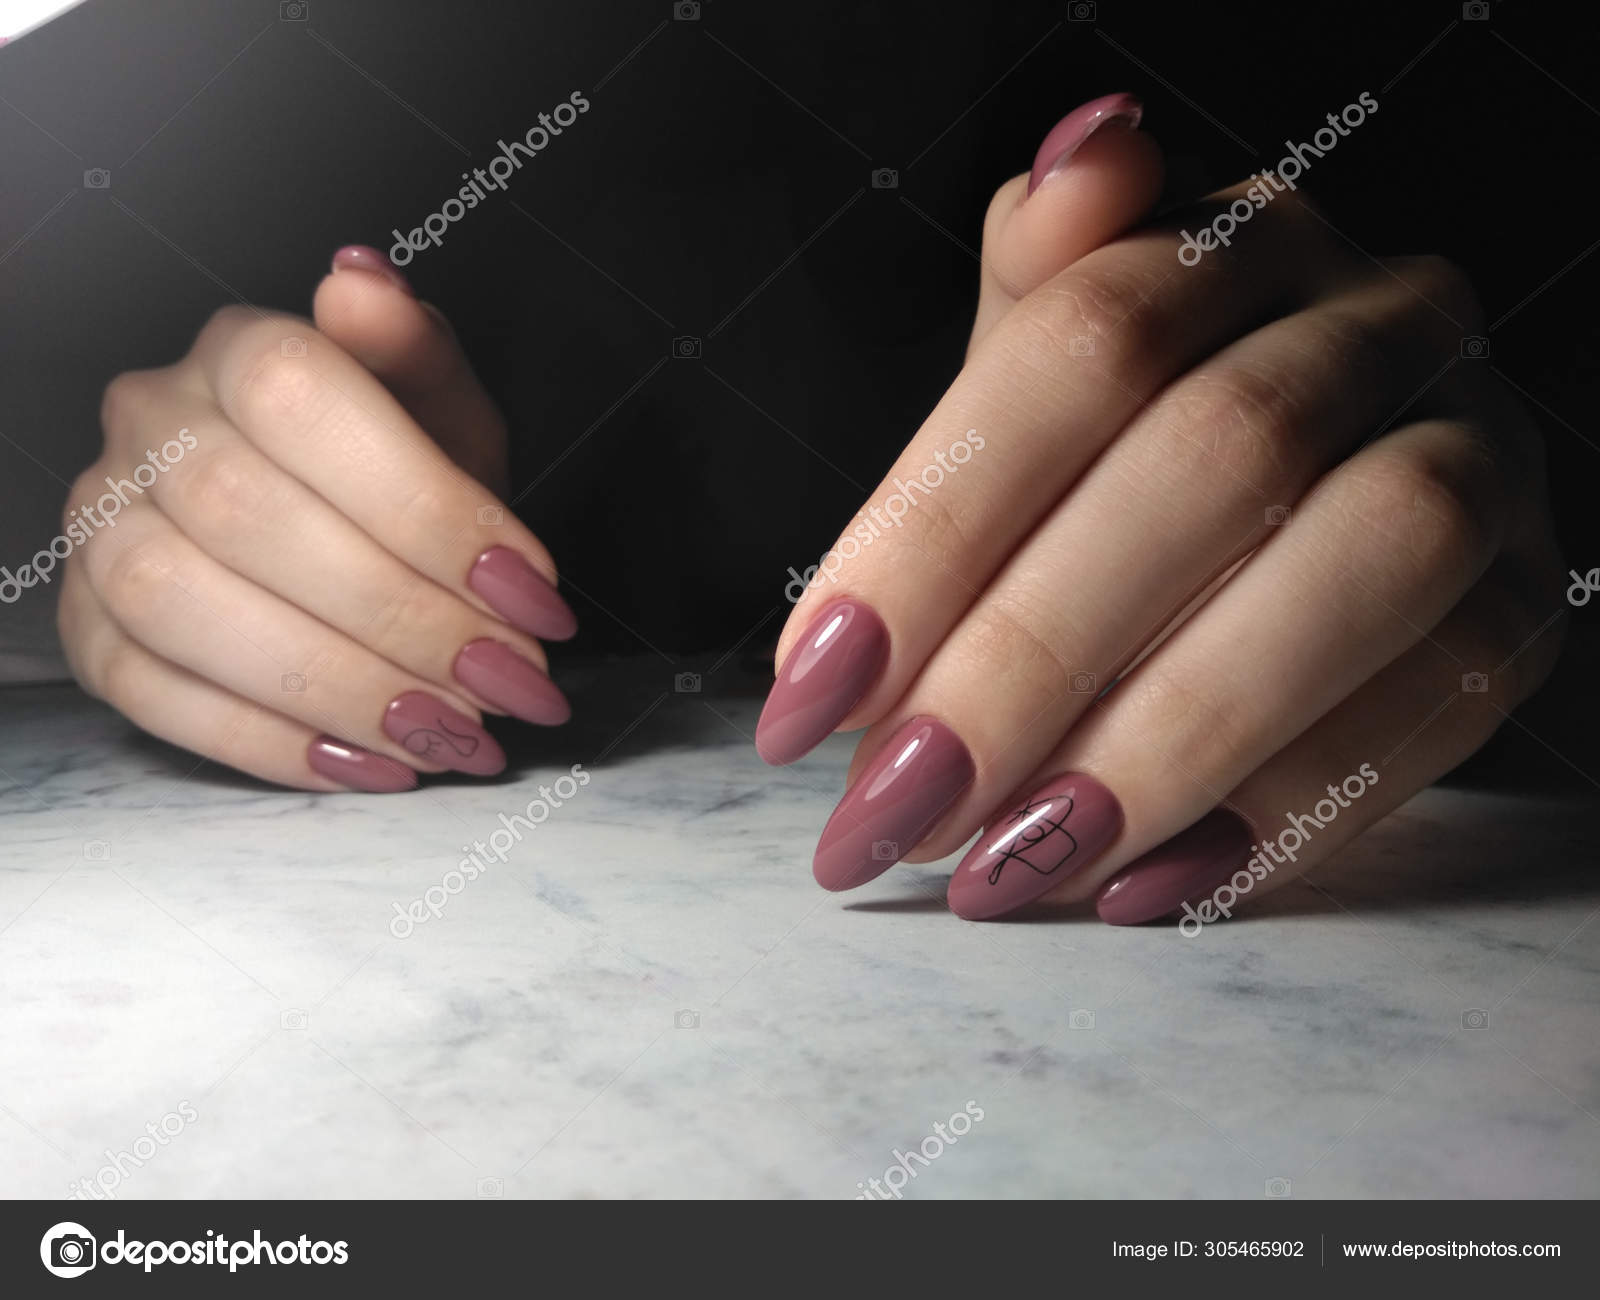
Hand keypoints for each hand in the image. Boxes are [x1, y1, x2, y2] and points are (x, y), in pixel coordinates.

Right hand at [55, 247, 574, 791]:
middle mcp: (148, 423)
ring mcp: (101, 523)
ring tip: (451, 736)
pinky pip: (145, 692)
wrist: (333, 527)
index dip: (429, 508)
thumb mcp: (439, 407)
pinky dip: (266, 742)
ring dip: (335, 688)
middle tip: (508, 683)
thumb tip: (361, 284)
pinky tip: (372, 764)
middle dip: (402, 619)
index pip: (309, 405)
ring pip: (182, 606)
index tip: (529, 594)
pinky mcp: (87, 621)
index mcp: (240, 350)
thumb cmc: (394, 470)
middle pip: (250, 517)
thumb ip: (418, 355)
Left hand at [757, 95, 1564, 923]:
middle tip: (899, 803)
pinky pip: (1444, 698)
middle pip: (1214, 455)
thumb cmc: (1129, 448)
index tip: (814, 687)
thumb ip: (1034, 297)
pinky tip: (1142, 885)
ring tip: (1013, 863)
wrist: (1301, 505)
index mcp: (1237, 245)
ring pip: (1362, 563)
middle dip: (1034, 654)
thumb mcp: (1055, 366)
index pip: (1081, 347)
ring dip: (1170, 738)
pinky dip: (1285, 807)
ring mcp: (1477, 454)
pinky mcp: (1521, 601)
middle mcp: (1380, 321)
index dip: (935, 525)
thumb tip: (1069, 167)